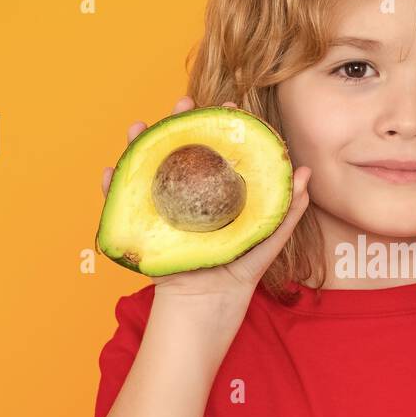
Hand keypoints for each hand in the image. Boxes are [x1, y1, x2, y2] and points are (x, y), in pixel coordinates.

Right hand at [102, 95, 310, 305]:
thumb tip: (305, 175)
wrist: (206, 313)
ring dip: (140, 144)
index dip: (221, 126)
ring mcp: (163, 210)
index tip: (230, 105)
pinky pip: (123, 207)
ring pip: (148, 169)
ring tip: (140, 126)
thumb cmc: (236, 278)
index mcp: (215, 195)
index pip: (218, 151)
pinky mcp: (145, 229)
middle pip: (181, 151)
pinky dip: (112, 188)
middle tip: (184, 103)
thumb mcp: (265, 242)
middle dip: (179, 124)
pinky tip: (110, 171)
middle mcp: (187, 196)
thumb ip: (286, 211)